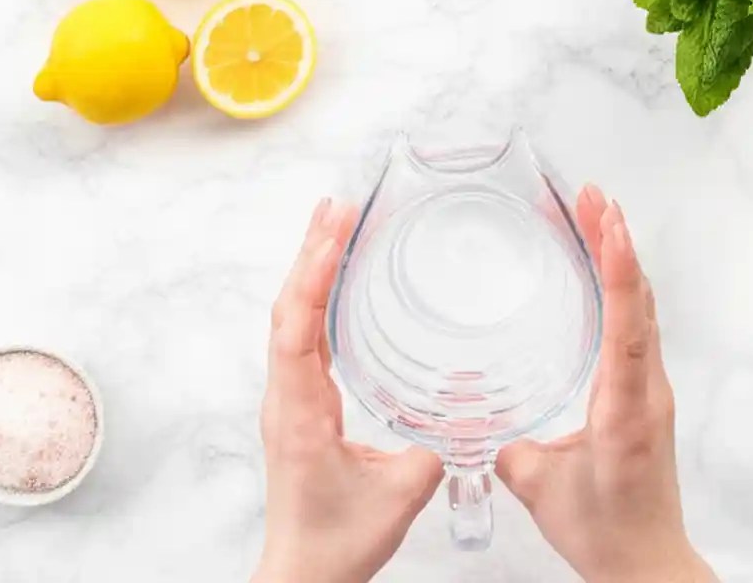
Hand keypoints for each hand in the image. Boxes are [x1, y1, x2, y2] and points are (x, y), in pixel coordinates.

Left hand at [254, 200, 444, 582]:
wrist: (303, 573)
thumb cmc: (336, 542)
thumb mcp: (399, 496)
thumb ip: (434, 452)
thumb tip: (466, 417)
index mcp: (299, 413)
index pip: (297, 330)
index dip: (313, 278)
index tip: (333, 232)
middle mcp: (285, 398)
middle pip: (288, 310)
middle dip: (310, 253)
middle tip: (336, 207)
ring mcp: (288, 400)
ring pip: (290, 320)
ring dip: (308, 270)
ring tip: (332, 225)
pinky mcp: (299, 406)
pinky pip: (299, 339)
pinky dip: (314, 299)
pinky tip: (334, 281)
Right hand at [496, 186, 717, 582]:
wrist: (647, 564)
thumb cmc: (606, 533)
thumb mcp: (541, 490)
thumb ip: (508, 449)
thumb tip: (475, 421)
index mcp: (624, 409)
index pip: (625, 324)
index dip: (617, 267)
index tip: (605, 216)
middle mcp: (646, 390)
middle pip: (639, 300)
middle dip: (616, 240)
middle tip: (588, 194)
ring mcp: (651, 391)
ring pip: (642, 310)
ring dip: (621, 259)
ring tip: (595, 214)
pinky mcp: (645, 397)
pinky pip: (637, 329)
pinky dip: (621, 290)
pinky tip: (601, 274)